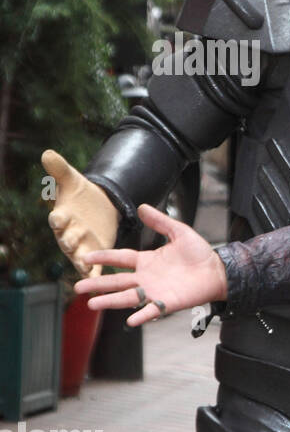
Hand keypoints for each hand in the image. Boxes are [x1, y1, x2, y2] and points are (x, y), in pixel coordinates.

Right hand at [42, 149, 120, 278]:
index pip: (58, 218)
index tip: (58, 216)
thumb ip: (60, 170)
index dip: (58, 218)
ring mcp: (81, 246)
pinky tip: (96, 278)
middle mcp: (69, 234)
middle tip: (70, 241)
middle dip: (69, 239)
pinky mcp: (95, 253)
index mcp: (63, 216)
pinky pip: (92, 266)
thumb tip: (47, 153)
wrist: (101, 206)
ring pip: (78, 254)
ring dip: (80, 259)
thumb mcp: (74, 180)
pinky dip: (93, 273)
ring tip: (84, 265)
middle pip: (67, 238)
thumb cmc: (82, 194)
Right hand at [73, 204, 227, 325]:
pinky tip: (130, 320)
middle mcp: (146, 277)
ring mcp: (155, 291)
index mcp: (147, 260)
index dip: (104, 257)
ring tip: (92, 304)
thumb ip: (161, 221)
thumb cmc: (200, 253)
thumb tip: (142, 207)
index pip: (120, 258)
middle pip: (117, 281)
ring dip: (110, 301)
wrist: (218, 271)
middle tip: (78, 286)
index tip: (86, 258)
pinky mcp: (168, 303)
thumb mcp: (180, 232)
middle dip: (98, 284)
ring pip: (128, 297)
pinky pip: (152, 310)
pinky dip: (142, 315)